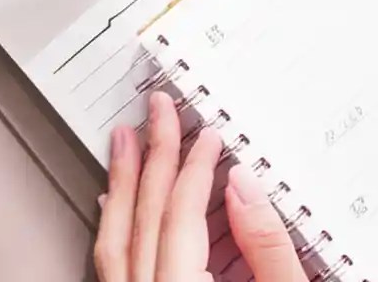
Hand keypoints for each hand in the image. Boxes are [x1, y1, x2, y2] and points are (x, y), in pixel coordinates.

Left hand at [95, 92, 303, 281]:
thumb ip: (266, 245)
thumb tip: (244, 186)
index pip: (182, 215)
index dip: (196, 168)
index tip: (208, 137)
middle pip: (143, 218)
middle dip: (154, 157)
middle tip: (157, 113)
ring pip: (115, 240)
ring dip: (123, 183)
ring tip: (124, 142)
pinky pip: (110, 264)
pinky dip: (114, 224)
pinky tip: (114, 200)